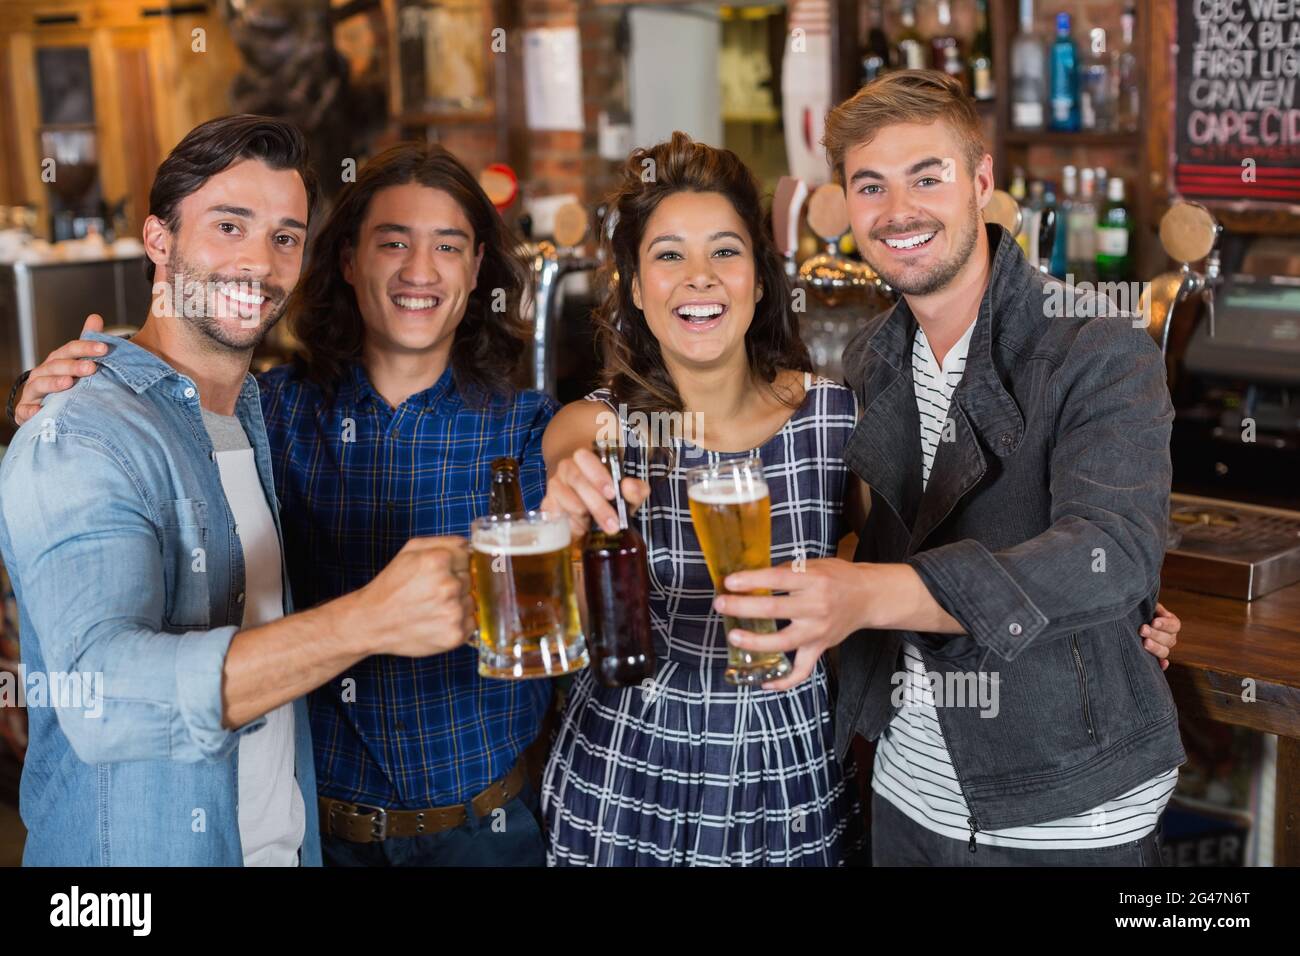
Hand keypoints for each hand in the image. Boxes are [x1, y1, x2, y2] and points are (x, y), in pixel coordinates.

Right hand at [14, 314, 106, 425]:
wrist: (50, 411)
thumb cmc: (66, 384)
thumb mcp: (78, 364)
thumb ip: (86, 343)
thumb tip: (95, 317)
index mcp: (56, 361)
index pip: (70, 350)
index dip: (85, 347)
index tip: (104, 348)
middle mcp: (42, 374)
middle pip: (56, 366)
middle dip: (73, 366)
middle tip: (92, 367)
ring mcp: (33, 392)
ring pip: (40, 385)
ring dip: (53, 383)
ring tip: (68, 383)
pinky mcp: (26, 412)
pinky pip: (25, 411)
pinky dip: (31, 411)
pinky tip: (39, 410)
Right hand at [337, 536, 473, 656]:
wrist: (373, 621)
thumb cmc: (392, 585)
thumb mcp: (410, 550)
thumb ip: (445, 541)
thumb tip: (470, 545)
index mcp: (438, 560)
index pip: (468, 557)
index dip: (453, 565)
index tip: (438, 574)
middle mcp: (449, 585)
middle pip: (471, 579)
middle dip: (456, 583)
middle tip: (432, 592)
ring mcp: (453, 612)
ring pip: (472, 600)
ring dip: (458, 603)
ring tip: (433, 607)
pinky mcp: (455, 634)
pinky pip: (472, 622)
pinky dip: (459, 622)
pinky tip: (438, 620)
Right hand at [541, 446, 649, 539]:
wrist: (579, 489)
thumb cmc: (607, 487)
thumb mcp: (625, 487)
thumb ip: (634, 488)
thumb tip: (628, 487)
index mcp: (584, 457)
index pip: (585, 458)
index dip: (598, 476)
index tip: (612, 494)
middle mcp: (566, 468)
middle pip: (577, 481)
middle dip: (596, 505)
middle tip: (613, 524)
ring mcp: (554, 485)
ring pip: (564, 499)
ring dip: (581, 516)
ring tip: (594, 525)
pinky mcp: (547, 504)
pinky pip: (553, 515)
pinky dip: (567, 524)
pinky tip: (578, 529)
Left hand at [714, 558, 870, 690]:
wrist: (868, 596)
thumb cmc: (837, 577)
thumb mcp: (814, 564)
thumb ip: (786, 572)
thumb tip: (751, 578)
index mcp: (813, 580)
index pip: (777, 579)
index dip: (751, 580)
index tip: (729, 582)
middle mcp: (816, 606)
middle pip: (774, 609)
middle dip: (742, 607)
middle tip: (721, 604)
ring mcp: (818, 631)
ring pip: (783, 642)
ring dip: (755, 642)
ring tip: (734, 637)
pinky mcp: (820, 648)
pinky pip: (802, 670)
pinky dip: (784, 681)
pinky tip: (764, 682)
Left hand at [1141, 602, 1179, 670]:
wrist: (1128, 620)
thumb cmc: (1138, 609)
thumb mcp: (1146, 605)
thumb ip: (1152, 606)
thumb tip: (1154, 606)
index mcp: (1170, 624)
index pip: (1174, 625)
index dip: (1165, 624)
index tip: (1154, 621)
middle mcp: (1168, 637)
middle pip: (1169, 639)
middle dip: (1155, 634)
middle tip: (1142, 630)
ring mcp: (1162, 648)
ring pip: (1164, 651)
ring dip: (1156, 648)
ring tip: (1144, 643)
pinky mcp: (1153, 658)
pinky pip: (1160, 664)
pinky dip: (1162, 665)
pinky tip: (1162, 664)